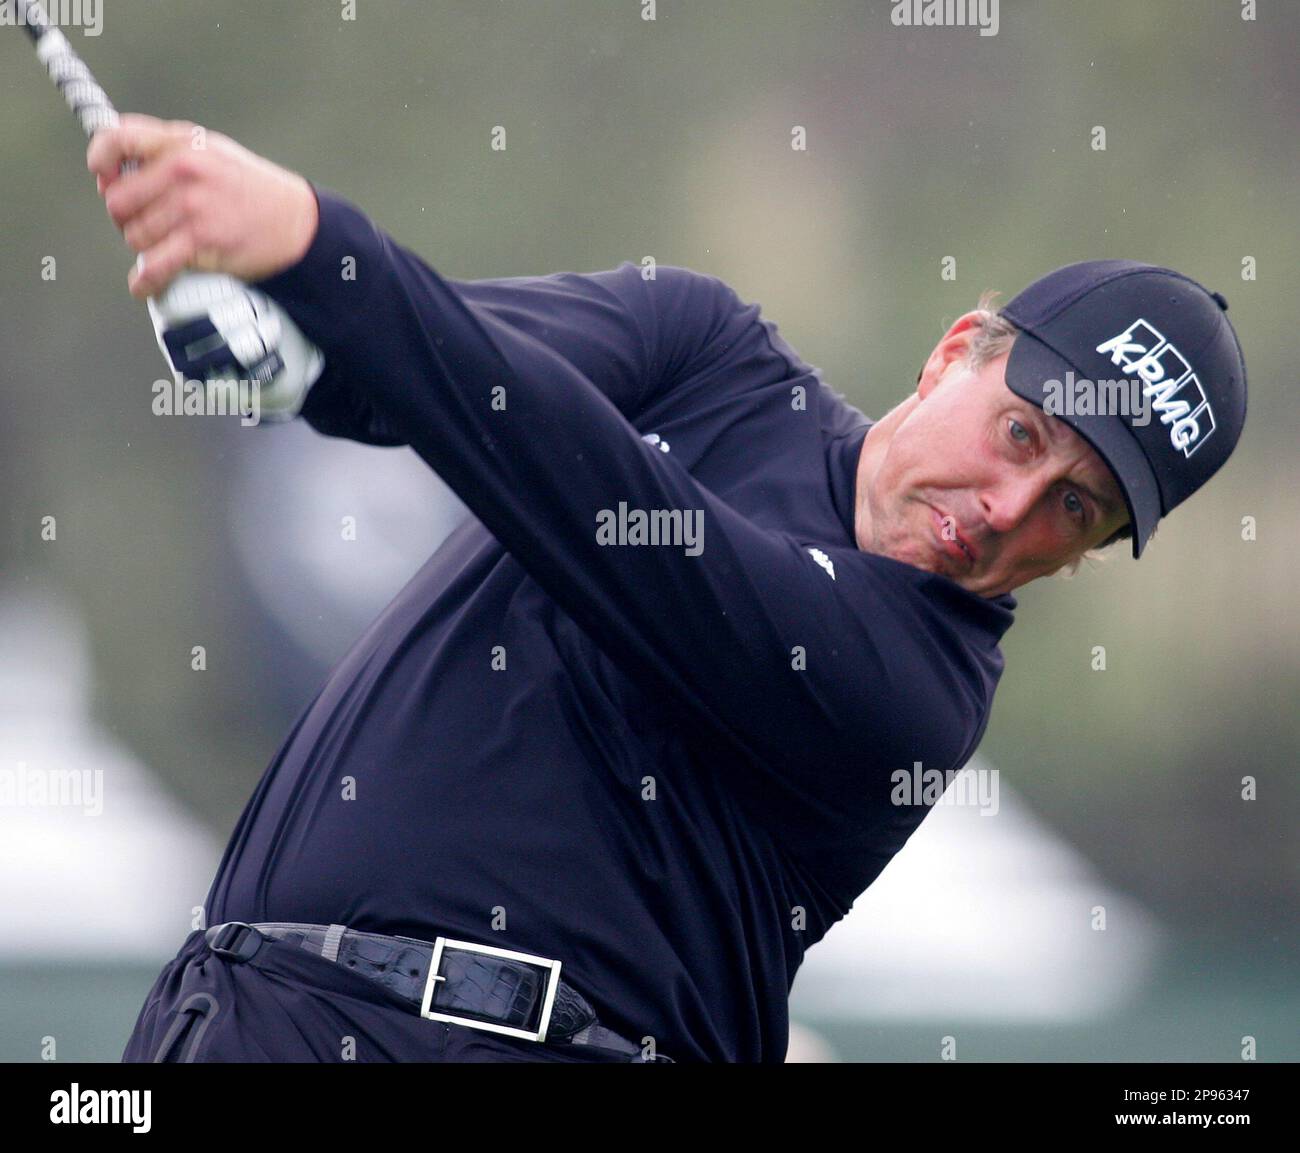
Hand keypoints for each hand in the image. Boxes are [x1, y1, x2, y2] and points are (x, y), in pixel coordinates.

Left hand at [87, 114, 319, 298]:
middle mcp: (183, 170)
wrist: (297, 223)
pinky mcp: (201, 241)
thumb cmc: (254, 189)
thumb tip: (117, 171)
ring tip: (166, 247)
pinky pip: (155, 265)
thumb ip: (167, 152)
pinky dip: (146, 280)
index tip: (104, 176)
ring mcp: (191, 206)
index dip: (102, 160)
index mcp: (182, 143)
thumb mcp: (213, 151)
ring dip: (146, 248)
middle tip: (148, 223)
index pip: (117, 139)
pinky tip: (145, 285)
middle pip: (119, 200)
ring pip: (135, 236)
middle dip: (126, 217)